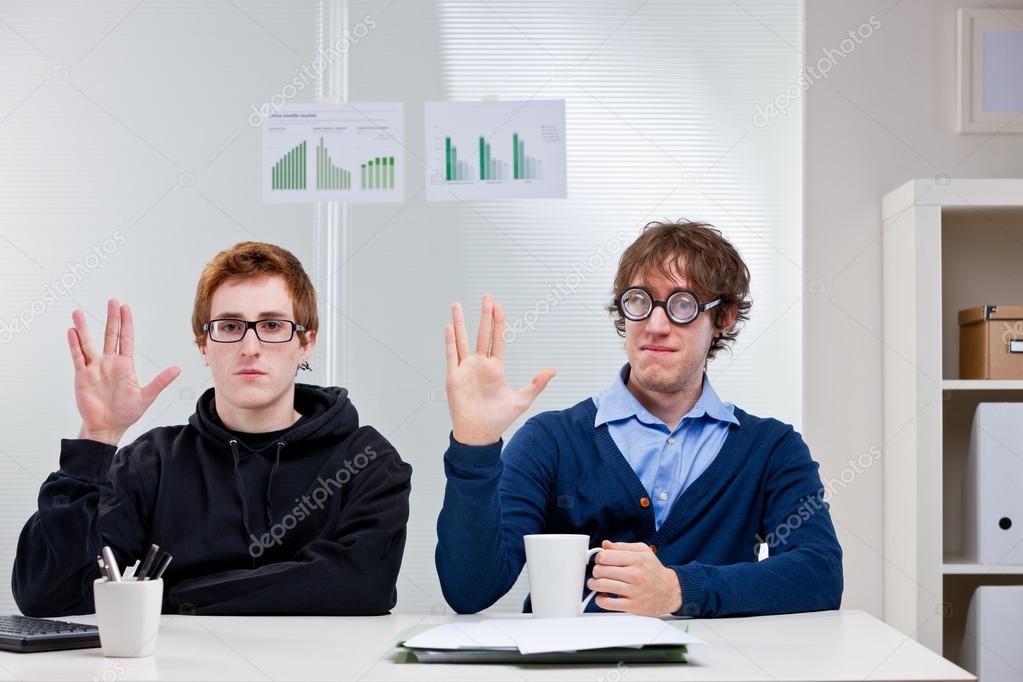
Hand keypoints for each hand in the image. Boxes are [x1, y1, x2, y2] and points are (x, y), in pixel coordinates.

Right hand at [69, 298, 180, 445]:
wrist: (108, 427)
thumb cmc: (126, 413)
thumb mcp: (147, 396)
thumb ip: (160, 381)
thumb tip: (178, 369)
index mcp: (125, 365)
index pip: (126, 338)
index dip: (126, 323)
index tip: (125, 307)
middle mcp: (109, 362)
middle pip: (110, 335)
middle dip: (111, 318)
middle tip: (112, 301)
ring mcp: (94, 368)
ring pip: (88, 343)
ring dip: (83, 328)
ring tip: (78, 313)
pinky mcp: (82, 376)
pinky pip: (78, 357)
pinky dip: (74, 344)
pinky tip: (71, 332)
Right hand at [444, 294, 554, 445]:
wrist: (478, 434)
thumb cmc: (498, 420)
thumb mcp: (521, 400)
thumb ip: (536, 384)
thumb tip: (552, 370)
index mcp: (495, 368)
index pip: (498, 340)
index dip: (498, 323)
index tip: (499, 307)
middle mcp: (480, 365)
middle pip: (482, 334)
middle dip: (484, 315)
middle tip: (487, 297)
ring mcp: (466, 369)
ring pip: (463, 340)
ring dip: (461, 322)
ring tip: (457, 305)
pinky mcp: (453, 376)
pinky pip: (451, 355)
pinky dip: (450, 341)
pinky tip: (450, 327)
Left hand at [588, 540, 682, 615]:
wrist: (671, 591)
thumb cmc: (655, 571)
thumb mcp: (643, 552)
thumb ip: (623, 547)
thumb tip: (605, 544)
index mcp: (636, 559)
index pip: (605, 556)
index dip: (598, 558)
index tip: (600, 561)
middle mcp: (635, 574)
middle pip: (601, 570)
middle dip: (596, 571)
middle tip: (598, 573)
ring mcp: (633, 591)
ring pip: (601, 585)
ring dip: (593, 584)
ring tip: (596, 583)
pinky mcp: (632, 606)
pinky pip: (607, 603)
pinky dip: (600, 600)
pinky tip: (603, 596)